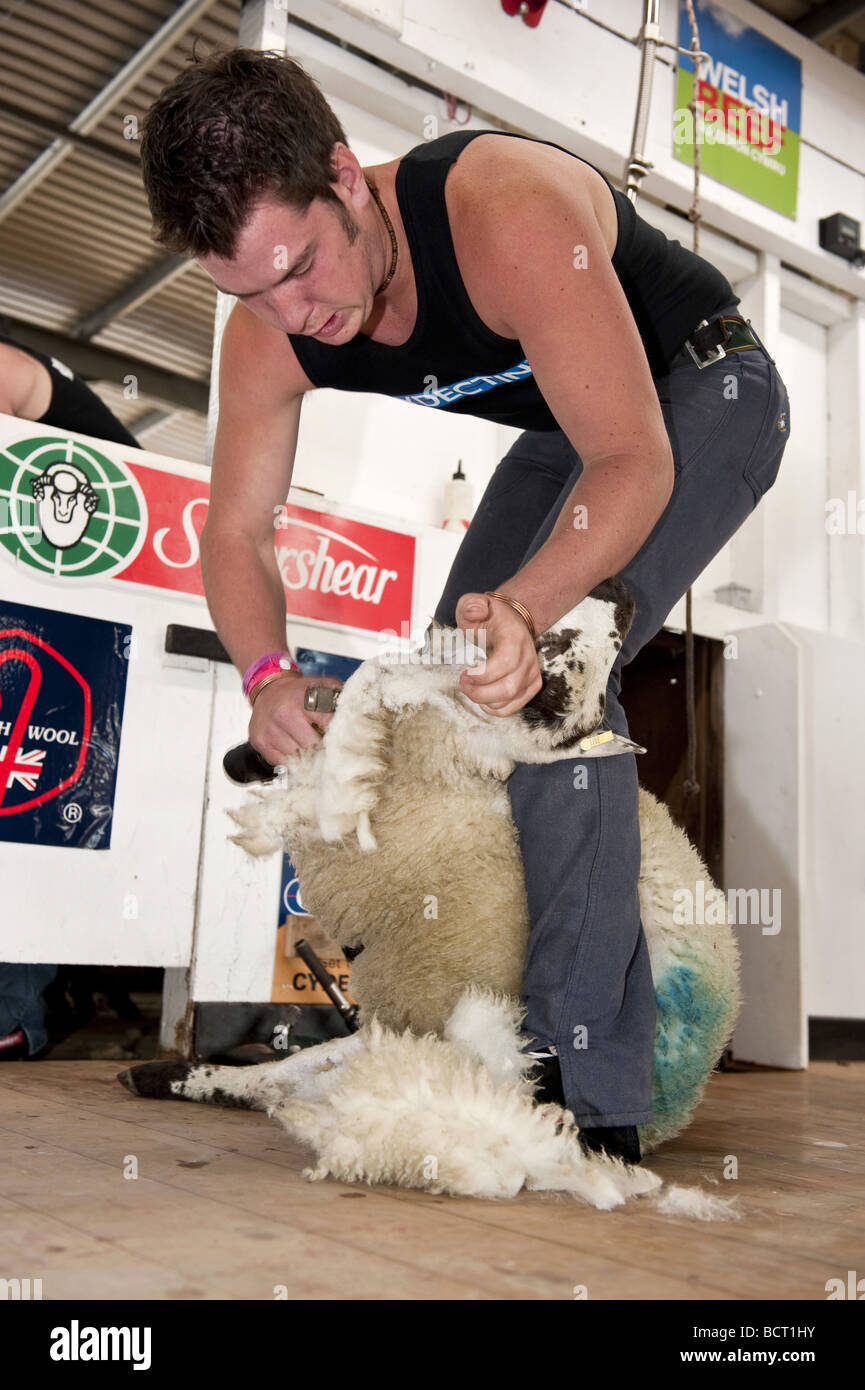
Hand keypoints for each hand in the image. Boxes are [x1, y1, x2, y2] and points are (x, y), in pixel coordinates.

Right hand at [248, 672, 342, 761]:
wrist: (269, 689)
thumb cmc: (301, 692)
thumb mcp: (323, 686)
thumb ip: (342, 697)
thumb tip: (359, 716)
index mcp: (303, 699)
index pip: (328, 725)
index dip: (338, 736)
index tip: (346, 744)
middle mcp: (284, 714)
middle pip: (312, 746)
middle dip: (324, 751)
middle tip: (332, 754)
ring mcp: (270, 729)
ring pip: (297, 757)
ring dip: (308, 758)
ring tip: (315, 753)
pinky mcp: (260, 741)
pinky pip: (282, 762)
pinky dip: (293, 761)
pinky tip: (298, 753)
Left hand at [454, 592, 541, 716]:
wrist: (512, 621)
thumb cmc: (490, 616)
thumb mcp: (474, 603)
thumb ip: (471, 604)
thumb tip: (476, 611)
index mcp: (514, 637)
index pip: (505, 663)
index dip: (483, 675)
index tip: (464, 673)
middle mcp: (528, 657)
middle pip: (508, 688)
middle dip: (479, 692)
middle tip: (463, 683)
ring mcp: (532, 673)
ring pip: (510, 699)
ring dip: (484, 700)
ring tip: (469, 688)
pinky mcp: (531, 686)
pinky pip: (514, 706)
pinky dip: (495, 708)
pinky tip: (482, 699)